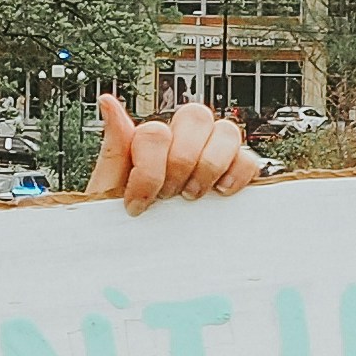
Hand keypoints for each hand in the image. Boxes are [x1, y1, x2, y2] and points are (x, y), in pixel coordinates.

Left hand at [89, 88, 261, 212]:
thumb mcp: (109, 189)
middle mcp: (183, 142)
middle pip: (196, 116)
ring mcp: (211, 156)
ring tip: (193, 195)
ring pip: (226, 130)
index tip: (137, 203)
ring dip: (209, 165)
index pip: (157, 131)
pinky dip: (238, 172)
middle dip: (181, 162)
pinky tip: (220, 192)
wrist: (140, 254)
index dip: (148, 170)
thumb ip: (113, 145)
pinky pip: (248, 158)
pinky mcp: (233, 175)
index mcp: (151, 141)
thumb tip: (107, 100)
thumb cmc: (126, 222)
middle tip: (169, 194)